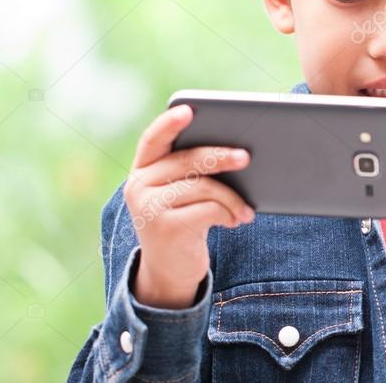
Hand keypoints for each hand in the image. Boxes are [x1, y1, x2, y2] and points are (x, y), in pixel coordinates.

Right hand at [123, 103, 253, 308]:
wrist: (168, 273)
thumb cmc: (183, 222)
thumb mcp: (182, 196)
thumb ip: (193, 173)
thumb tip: (237, 153)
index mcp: (143, 170)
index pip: (153, 139)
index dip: (169, 123)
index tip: (189, 111)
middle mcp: (139, 186)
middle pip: (187, 159)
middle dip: (221, 156)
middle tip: (247, 157)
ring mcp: (149, 208)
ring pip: (203, 186)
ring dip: (232, 197)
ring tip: (247, 208)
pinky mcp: (165, 229)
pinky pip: (209, 209)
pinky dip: (229, 212)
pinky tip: (238, 220)